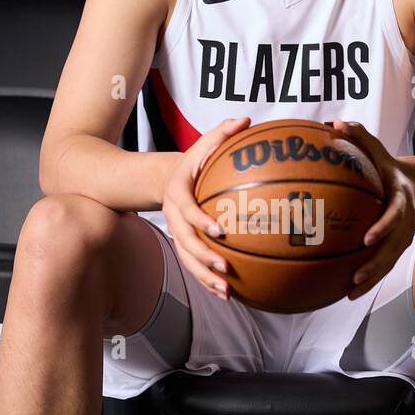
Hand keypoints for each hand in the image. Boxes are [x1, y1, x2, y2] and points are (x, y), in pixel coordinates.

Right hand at [161, 116, 250, 299]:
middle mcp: (174, 216)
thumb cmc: (195, 161)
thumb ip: (223, 132)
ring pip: (188, 260)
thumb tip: (247, 121)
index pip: (186, 209)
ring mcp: (177, 233)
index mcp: (178, 192)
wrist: (167, 180)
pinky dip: (208, 281)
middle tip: (225, 268)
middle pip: (185, 242)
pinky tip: (228, 294)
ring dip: (205, 277)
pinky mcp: (183, 245)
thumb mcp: (205, 143)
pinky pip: (194, 266)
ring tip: (226, 291)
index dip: (200, 221)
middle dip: (204, 258)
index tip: (219, 230)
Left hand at [325, 119, 414, 300]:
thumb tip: (333, 123)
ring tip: (350, 292)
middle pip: (393, 248)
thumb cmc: (387, 164)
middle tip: (355, 277)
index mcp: (401, 197)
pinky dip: (369, 280)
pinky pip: (383, 265)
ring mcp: (403, 236)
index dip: (382, 228)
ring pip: (389, 262)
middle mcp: (405, 221)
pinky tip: (347, 292)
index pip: (395, 215)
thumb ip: (358, 135)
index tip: (366, 239)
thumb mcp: (377, 147)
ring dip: (372, 279)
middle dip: (375, 265)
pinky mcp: (397, 246)